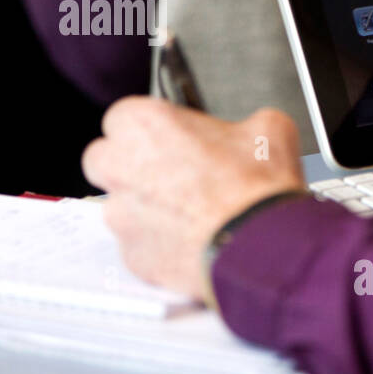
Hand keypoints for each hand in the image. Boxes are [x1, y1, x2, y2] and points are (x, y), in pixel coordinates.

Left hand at [82, 98, 305, 300]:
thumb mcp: (268, 130)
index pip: (123, 118)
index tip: (168, 139)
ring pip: (118, 207)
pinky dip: (156, 246)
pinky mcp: (131, 256)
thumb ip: (244, 124)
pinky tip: (190, 242)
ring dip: (143, 209)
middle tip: (166, 174)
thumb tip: (252, 133)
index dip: (147, 130)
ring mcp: (121, 215)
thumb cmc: (256, 189)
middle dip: (128, 166)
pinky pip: (136, 246)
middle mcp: (120, 166)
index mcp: (144, 124)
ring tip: (186, 214)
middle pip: (104, 159)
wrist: (262, 248)